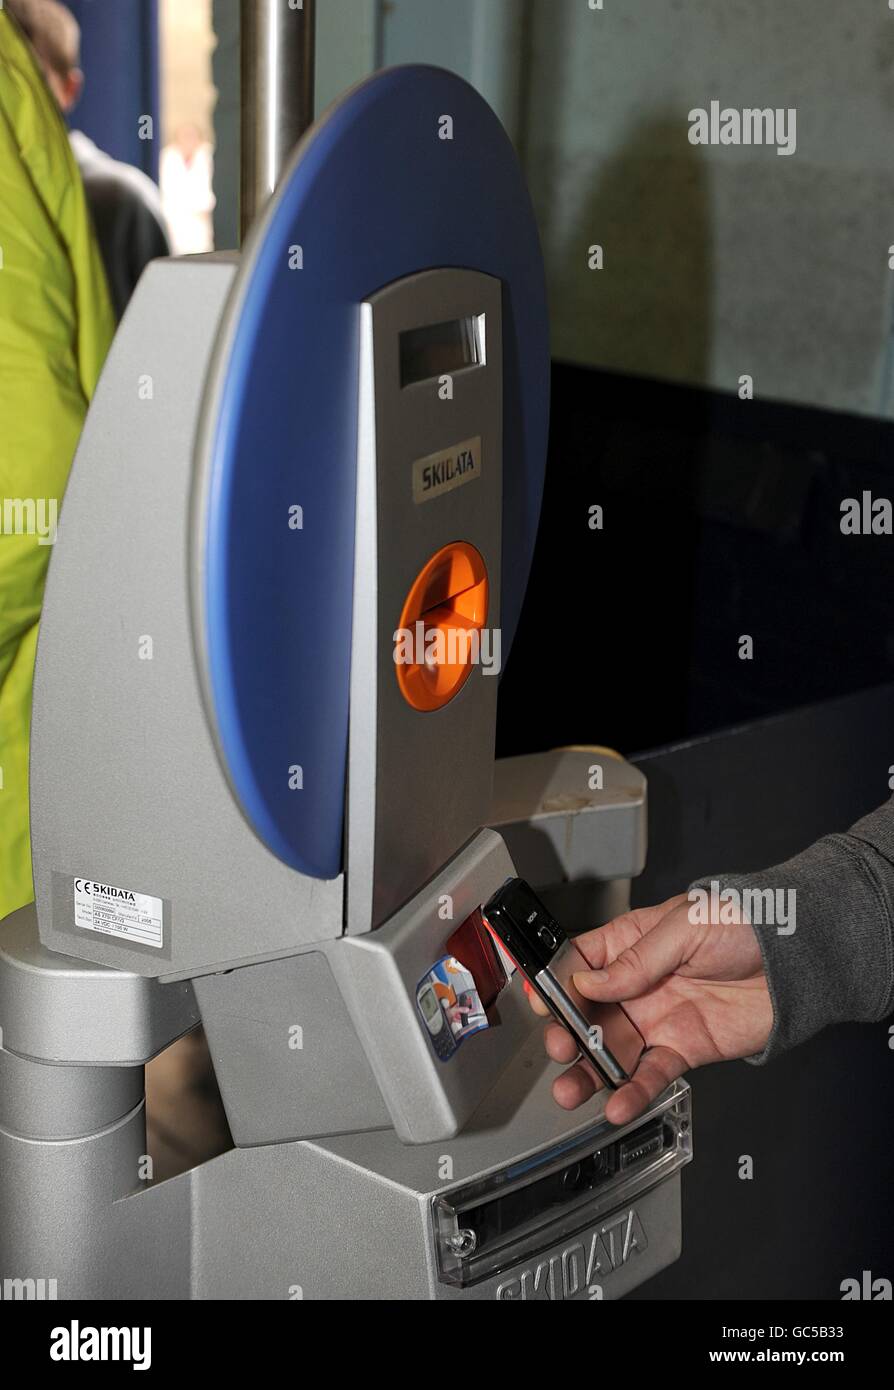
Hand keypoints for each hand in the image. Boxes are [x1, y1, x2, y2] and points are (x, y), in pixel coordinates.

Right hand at [527, 893, 772, 1125]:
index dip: (555, 983)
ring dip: (587, 1072)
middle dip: (565, 1032)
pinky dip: (632, 1092)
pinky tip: (616, 1104)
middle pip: (586, 1013)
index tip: (541, 1003)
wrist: (796, 957)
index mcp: (629, 943)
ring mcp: (657, 1019)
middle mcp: (637, 984)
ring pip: (610, 1051)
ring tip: (569, 1091)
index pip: (579, 964)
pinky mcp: (683, 1049)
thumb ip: (634, 960)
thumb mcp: (682, 927)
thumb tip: (589, 983)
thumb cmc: (742, 922)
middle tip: (560, 1045)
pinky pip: (650, 1074)